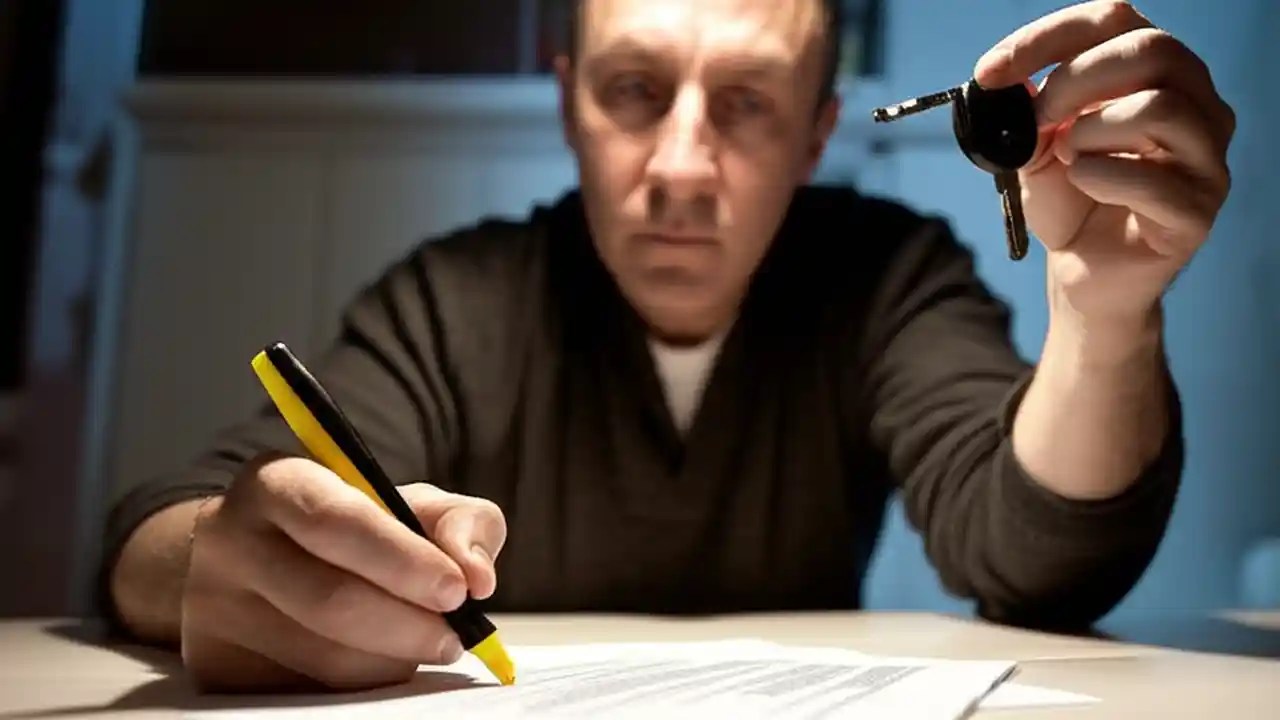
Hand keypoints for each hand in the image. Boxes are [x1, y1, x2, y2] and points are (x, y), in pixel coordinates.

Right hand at [180, 455, 505, 691]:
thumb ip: (458, 521)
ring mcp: (216, 611)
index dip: (402, 560)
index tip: (457, 590)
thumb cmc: (347, 528)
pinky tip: (380, 659)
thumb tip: (476, 574)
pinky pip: (310, 691)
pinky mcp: (217, 669)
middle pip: (329, 599)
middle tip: (457, 636)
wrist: (247, 562)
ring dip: (393, 659)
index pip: (334, 521)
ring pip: (325, 658)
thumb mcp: (406, 502)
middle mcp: (233, 542)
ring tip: (423, 643)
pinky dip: (364, 683)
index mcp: (278, 483)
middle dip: (409, 625)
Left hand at [975, 1, 1234, 327]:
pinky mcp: (1199, 210)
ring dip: (1089, 132)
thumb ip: (1031, 108)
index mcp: (1156, 73)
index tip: (991, 72)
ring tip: (1068, 159)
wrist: (1083, 272)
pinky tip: (1084, 186)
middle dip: (1073, 81)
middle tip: (1037, 120)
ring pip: (1159, 108)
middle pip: (1150, 51)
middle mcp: (1196, 104)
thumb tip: (1011, 79)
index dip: (1047, 38)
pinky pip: (1151, 179)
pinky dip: (1098, 178)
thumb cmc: (1070, 200)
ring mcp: (1206, 157)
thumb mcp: (1036, 145)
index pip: (1114, 19)